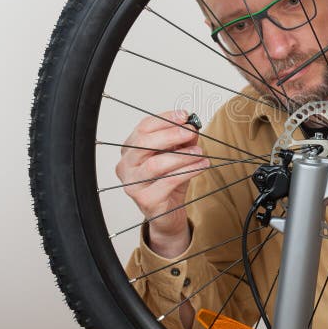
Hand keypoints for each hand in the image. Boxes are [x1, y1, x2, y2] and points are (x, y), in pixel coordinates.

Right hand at [115, 110, 208, 256]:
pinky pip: (168, 181)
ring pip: (156, 163)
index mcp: (130, 149)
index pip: (143, 127)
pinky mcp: (145, 199)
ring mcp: (132, 183)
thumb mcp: (178, 155)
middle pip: (144, 142)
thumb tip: (192, 126)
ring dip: (182, 155)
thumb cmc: (169, 181)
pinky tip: (202, 165)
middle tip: (191, 131)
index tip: (184, 115)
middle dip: (171, 134)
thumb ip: (182, 140)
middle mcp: (126, 165)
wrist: (168, 213)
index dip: (165, 119)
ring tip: (200, 152)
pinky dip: (188, 171)